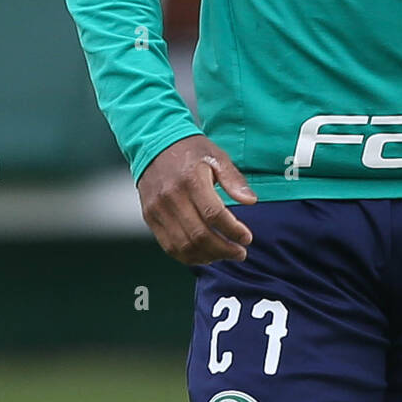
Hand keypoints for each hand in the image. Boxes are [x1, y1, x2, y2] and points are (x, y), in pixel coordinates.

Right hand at [137, 134, 257, 264]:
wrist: (154, 144)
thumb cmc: (190, 151)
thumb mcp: (216, 156)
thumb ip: (234, 180)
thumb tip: (251, 201)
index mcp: (191, 180)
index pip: (214, 214)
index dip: (233, 231)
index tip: (247, 238)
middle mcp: (172, 197)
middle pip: (199, 235)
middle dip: (223, 249)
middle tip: (240, 253)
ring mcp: (158, 210)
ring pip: (183, 246)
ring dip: (207, 256)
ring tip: (224, 255)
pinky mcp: (150, 218)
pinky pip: (168, 246)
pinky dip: (188, 257)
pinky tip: (204, 255)